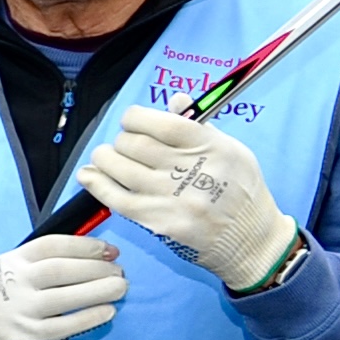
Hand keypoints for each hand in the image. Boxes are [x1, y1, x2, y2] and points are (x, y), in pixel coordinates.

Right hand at [0, 233, 125, 339]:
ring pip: (66, 297)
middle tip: (119, 271)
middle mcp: (11, 284)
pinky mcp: (26, 336)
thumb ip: (35, 263)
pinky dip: (89, 317)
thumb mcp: (4, 273)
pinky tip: (107, 311)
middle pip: (61, 270)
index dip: (84, 246)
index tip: (109, 251)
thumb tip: (88, 254)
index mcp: (7, 262)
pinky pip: (65, 326)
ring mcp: (18, 311)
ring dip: (99, 290)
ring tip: (120, 287)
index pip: (50, 246)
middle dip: (97, 268)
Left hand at [80, 105, 296, 291]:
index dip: (135, 118)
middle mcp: (189, 169)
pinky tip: (89, 175)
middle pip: (134, 143)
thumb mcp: (231, 150)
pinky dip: (95, 183)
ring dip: (104, 158)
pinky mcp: (156, 220)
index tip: (132, 122)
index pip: (159, 122)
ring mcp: (170, 196)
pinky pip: (114, 197)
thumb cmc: (239, 190)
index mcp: (209, 146)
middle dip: (122, 140)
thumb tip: (173, 100)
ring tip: (105, 158)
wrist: (250, 238)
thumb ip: (199, 126)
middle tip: (124, 146)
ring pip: (118, 166)